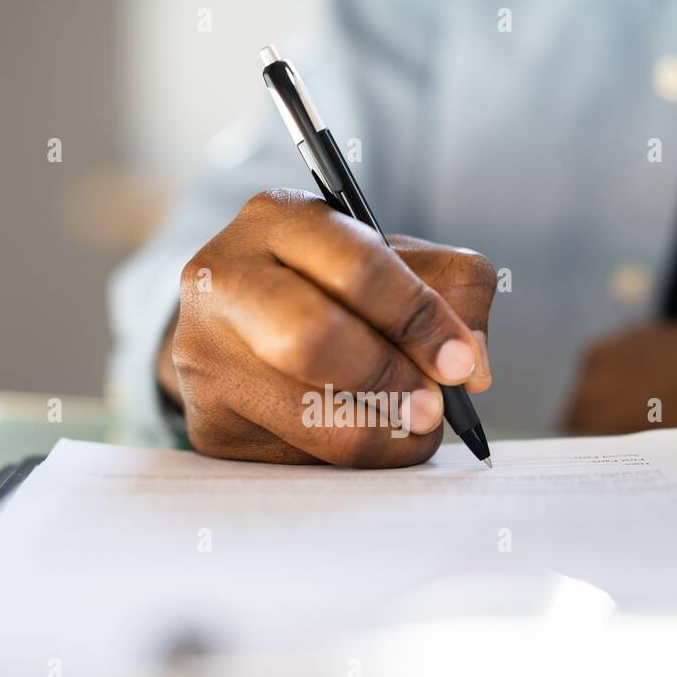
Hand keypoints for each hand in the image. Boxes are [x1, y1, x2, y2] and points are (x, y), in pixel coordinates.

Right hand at [162, 188, 494, 466]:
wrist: (242, 330)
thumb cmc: (332, 289)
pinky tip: (361, 435)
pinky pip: (297, 458)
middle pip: (314, 339)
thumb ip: (455, 291)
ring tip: (413, 429)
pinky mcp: (209, 422)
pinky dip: (348, 458)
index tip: (461, 365)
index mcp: (278, 218)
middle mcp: (224, 279)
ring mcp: (205, 354)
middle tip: (435, 409)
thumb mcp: (396, 263)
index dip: (419, 321)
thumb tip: (472, 366)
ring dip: (382, 434)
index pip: (357, 267)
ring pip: (311, 416)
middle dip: (391, 382)